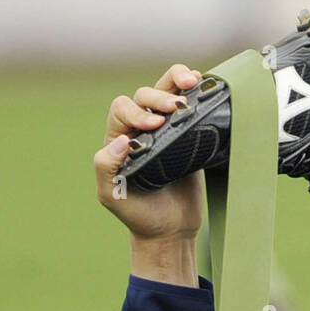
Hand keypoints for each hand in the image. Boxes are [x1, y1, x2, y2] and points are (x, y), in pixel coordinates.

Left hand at [94, 63, 205, 240]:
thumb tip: (122, 140)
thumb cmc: (137, 214)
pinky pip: (190, 103)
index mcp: (118, 137)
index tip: (154, 126)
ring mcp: (166, 129)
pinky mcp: (188, 135)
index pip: (123, 108)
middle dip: (159, 96)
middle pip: (145, 94)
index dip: (137, 112)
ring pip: (167, 89)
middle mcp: (140, 128)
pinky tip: (203, 86)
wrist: (168, 231)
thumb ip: (106, 167)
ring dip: (177, 80)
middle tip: (175, 109)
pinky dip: (196, 90)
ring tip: (192, 82)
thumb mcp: (112, 195)